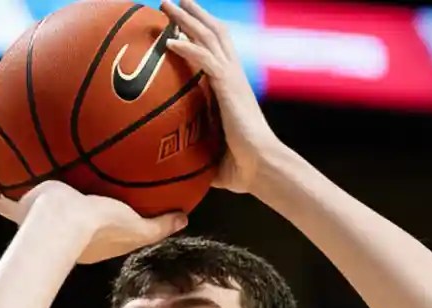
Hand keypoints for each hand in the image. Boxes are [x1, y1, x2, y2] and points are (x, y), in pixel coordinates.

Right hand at [0, 174, 186, 263]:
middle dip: (62, 204)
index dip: (99, 218)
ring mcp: (35, 220)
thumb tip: (186, 218)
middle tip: (64, 189)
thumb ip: (160, 224)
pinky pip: (2, 198)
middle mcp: (60, 229)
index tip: (101, 209)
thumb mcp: (136, 226)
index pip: (94, 226)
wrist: (62, 224)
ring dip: (27, 193)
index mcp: (86, 236)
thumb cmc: (99, 227)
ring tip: (25, 174)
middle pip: (60, 212)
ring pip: (28, 205)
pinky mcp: (17, 209)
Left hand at [163, 0, 283, 194]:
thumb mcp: (212, 154)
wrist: (262, 167)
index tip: (180, 25)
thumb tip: (172, 166)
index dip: (200, 35)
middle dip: (194, 15)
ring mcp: (233, 80)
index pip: (216, 52)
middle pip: (214, 34)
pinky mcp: (230, 87)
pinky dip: (188, 47)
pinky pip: (205, 59)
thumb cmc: (241, 167)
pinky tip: (169, 40)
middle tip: (174, 2)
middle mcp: (234, 77)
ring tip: (169, 4)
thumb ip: (195, 151)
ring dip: (188, 19)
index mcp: (232, 88)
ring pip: (210, 37)